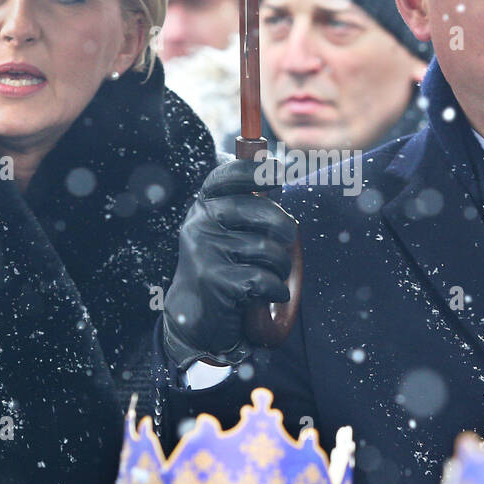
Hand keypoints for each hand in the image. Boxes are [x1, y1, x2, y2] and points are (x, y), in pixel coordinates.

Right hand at [162, 157, 298, 370]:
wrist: (195, 314)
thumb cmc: (223, 264)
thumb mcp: (226, 229)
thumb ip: (247, 206)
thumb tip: (277, 176)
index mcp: (204, 205)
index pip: (230, 176)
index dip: (257, 170)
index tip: (280, 171)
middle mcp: (200, 223)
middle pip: (261, 210)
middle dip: (285, 226)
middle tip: (289, 237)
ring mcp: (205, 252)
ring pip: (268, 249)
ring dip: (281, 266)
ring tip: (274, 273)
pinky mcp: (215, 281)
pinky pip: (265, 279)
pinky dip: (276, 289)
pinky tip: (270, 293)